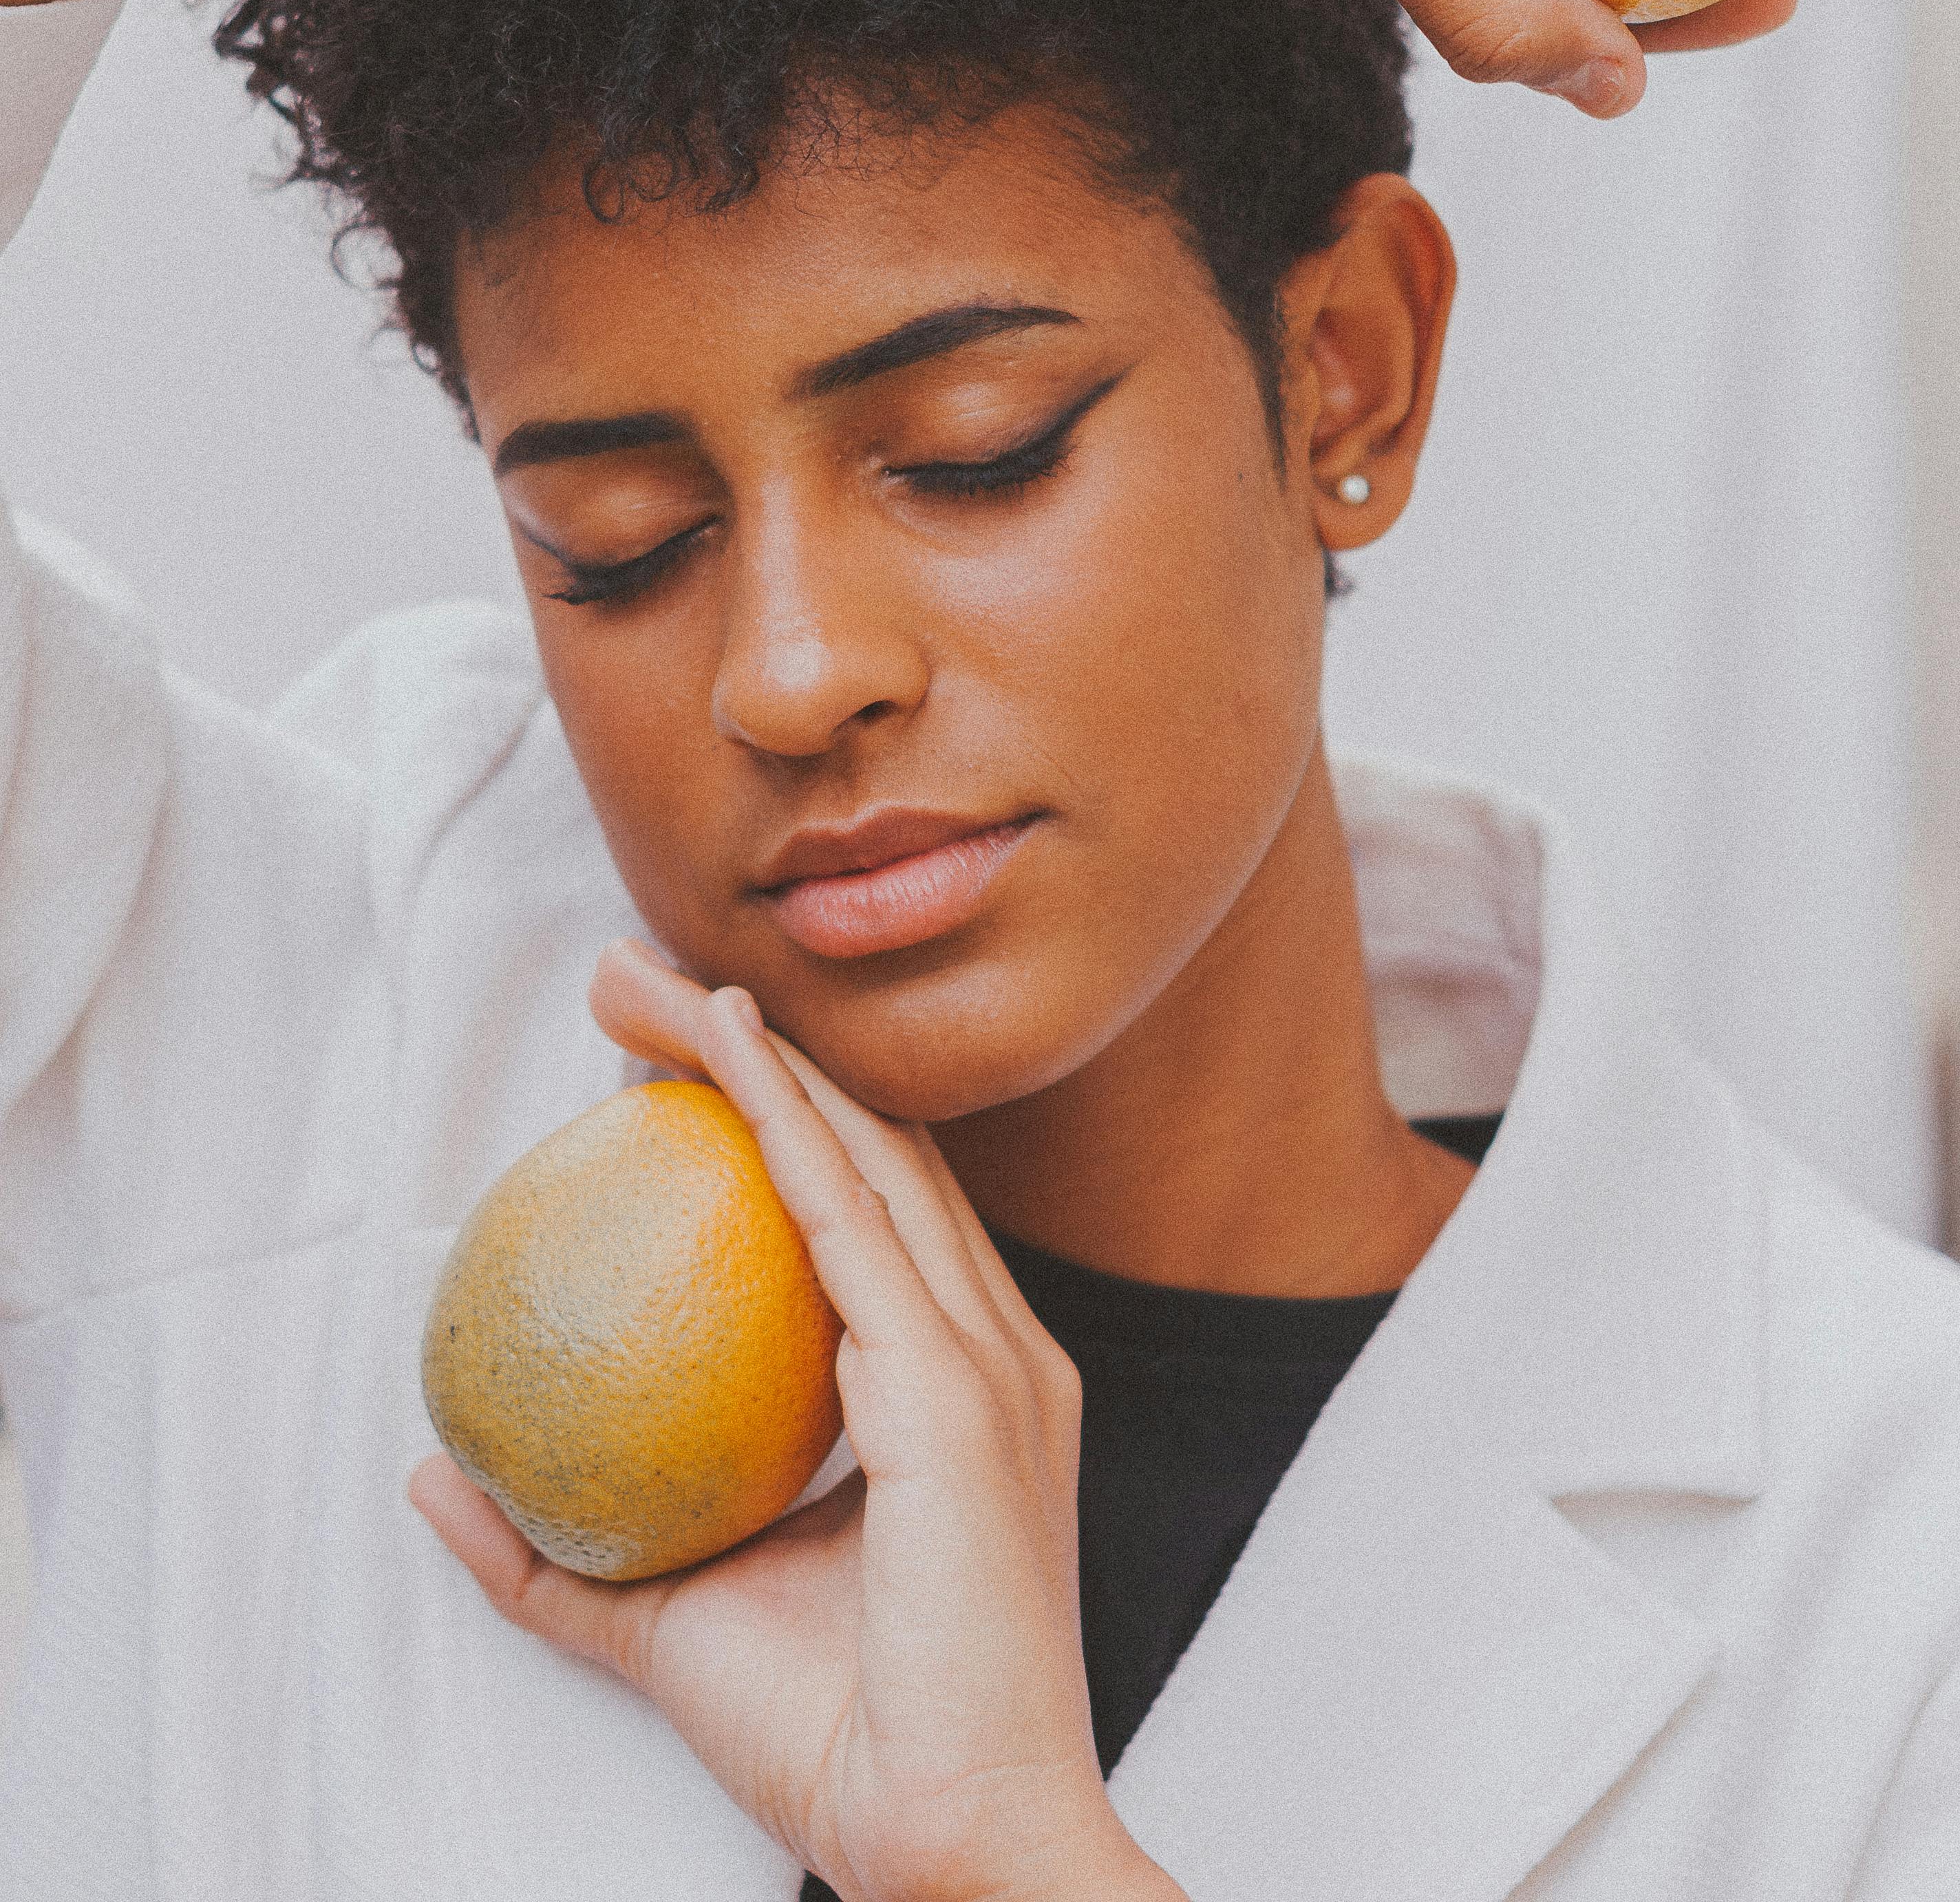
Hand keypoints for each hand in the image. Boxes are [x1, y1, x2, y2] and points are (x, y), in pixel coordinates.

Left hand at [411, 944, 1183, 1901]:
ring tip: (652, 982)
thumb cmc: (846, 1740)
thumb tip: (434, 1487)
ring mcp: (992, 1360)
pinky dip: (785, 1116)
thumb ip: (558, 1555)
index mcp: (962, 1386)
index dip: (776, 1108)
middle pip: (871, 1143)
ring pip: (864, 1150)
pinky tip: (721, 1051)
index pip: (865, 1204)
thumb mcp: (671, 1620)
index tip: (663, 1054)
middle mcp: (995, 1349)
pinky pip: (853, 1219)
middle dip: (756, 1045)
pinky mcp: (961, 1389)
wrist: (955, 1843)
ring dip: (753, 1050)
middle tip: (638, 976)